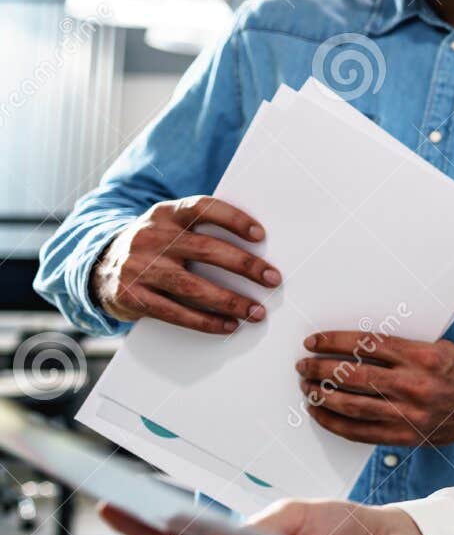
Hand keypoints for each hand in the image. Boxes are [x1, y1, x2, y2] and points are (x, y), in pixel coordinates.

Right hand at [92, 196, 280, 333]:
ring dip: (230, 301)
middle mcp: (151, 237)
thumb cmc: (154, 246)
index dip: (233, 219)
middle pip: (205, 250)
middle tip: (273, 280)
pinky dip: (206, 321)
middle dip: (244, 266)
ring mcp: (138, 267)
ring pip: (192, 286)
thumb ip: (201, 230)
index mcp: (166, 213)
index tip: (261, 235)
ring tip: (256, 311)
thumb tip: (258, 247)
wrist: (99, 266)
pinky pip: (176, 312)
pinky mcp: (132, 296)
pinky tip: (228, 325)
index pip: (203, 208)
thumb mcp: (170, 227)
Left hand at [295, 332, 453, 446]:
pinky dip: (335, 423)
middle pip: (353, 376)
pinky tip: (320, 413)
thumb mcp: (437, 348)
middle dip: (321, 369)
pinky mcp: (406, 435)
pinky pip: (361, 432)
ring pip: (353, 405)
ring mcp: (409, 413)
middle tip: (304, 365)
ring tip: (307, 387)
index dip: (334, 342)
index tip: (314, 341)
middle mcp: (414, 385)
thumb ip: (399, 350)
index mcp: (422, 357)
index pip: (366, 345)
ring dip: (323, 396)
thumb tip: (354, 348)